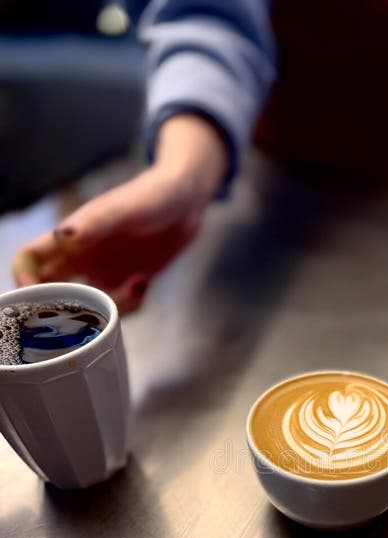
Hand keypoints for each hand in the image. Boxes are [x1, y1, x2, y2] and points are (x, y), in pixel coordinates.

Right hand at [13, 115, 227, 313]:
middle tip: (87, 314)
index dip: (24, 281)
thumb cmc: (152, 196)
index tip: (37, 301)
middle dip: (61, 309)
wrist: (186, 203)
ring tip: (133, 287)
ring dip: (104, 310)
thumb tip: (62, 237)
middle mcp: (80, 259)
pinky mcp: (126, 283)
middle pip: (50, 292)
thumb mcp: (124, 208)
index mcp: (69, 238)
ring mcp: (103, 273)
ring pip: (86, 307)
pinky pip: (117, 308)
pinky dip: (127, 306)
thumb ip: (95, 222)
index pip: (29, 260)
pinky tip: (143, 284)